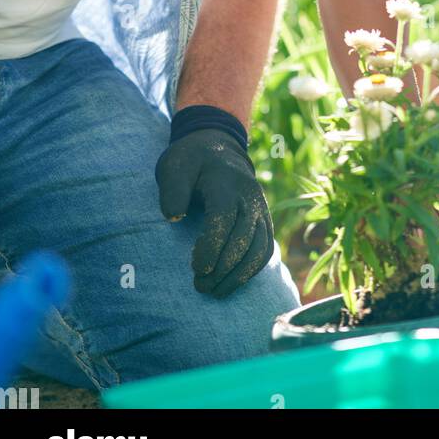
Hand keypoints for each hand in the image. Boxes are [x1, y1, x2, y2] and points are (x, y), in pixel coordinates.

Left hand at [155, 130, 274, 297]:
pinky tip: (231, 282)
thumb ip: (172, 189)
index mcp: (226, 182)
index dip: (212, 246)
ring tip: (214, 290)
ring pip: (259, 248)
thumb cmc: (192, 161)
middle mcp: (249, 196)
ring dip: (239, 275)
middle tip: (200, 286)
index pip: (224, 218)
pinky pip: (265, 250)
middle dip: (223, 268)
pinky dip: (251, 271)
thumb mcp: (174, 166)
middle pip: (244, 238)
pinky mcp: (264, 221)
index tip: (196, 268)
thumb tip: (173, 216)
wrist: (219, 148)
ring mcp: (260, 209)